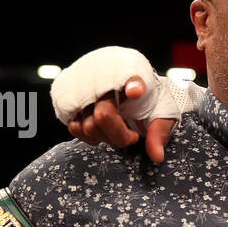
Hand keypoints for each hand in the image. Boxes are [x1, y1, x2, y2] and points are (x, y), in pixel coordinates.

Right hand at [51, 46, 178, 162]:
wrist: (128, 79)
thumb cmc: (146, 97)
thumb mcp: (161, 111)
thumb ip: (159, 131)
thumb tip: (156, 156)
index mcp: (130, 70)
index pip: (130, 76)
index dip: (133, 84)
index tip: (136, 91)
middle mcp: (101, 71)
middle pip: (103, 116)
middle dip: (119, 136)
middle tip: (131, 136)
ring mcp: (80, 82)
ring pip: (85, 125)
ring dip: (102, 137)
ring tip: (115, 130)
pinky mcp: (66, 92)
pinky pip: (72, 125)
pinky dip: (86, 134)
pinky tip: (99, 129)